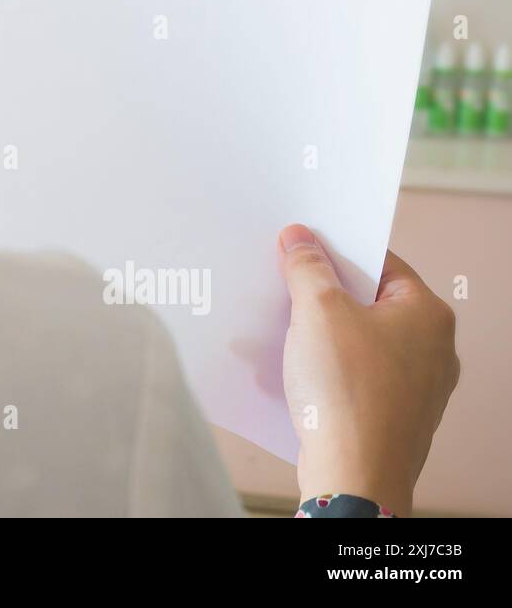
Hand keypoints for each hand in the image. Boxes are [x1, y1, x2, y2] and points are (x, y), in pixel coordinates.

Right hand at [278, 223, 459, 516]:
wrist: (354, 475)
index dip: (336, 250)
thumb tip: (300, 238)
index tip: (301, 247)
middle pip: (367, 301)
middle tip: (285, 287)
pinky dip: (324, 369)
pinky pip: (354, 376)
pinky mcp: (392, 413)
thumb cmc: (348, 393)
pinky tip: (293, 371)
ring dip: (317, 334)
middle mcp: (432, 348)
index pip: (379, 261)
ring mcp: (415, 385)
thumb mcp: (317, 311)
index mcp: (426, 314)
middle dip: (320, 295)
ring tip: (281, 332)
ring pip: (357, 340)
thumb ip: (307, 267)